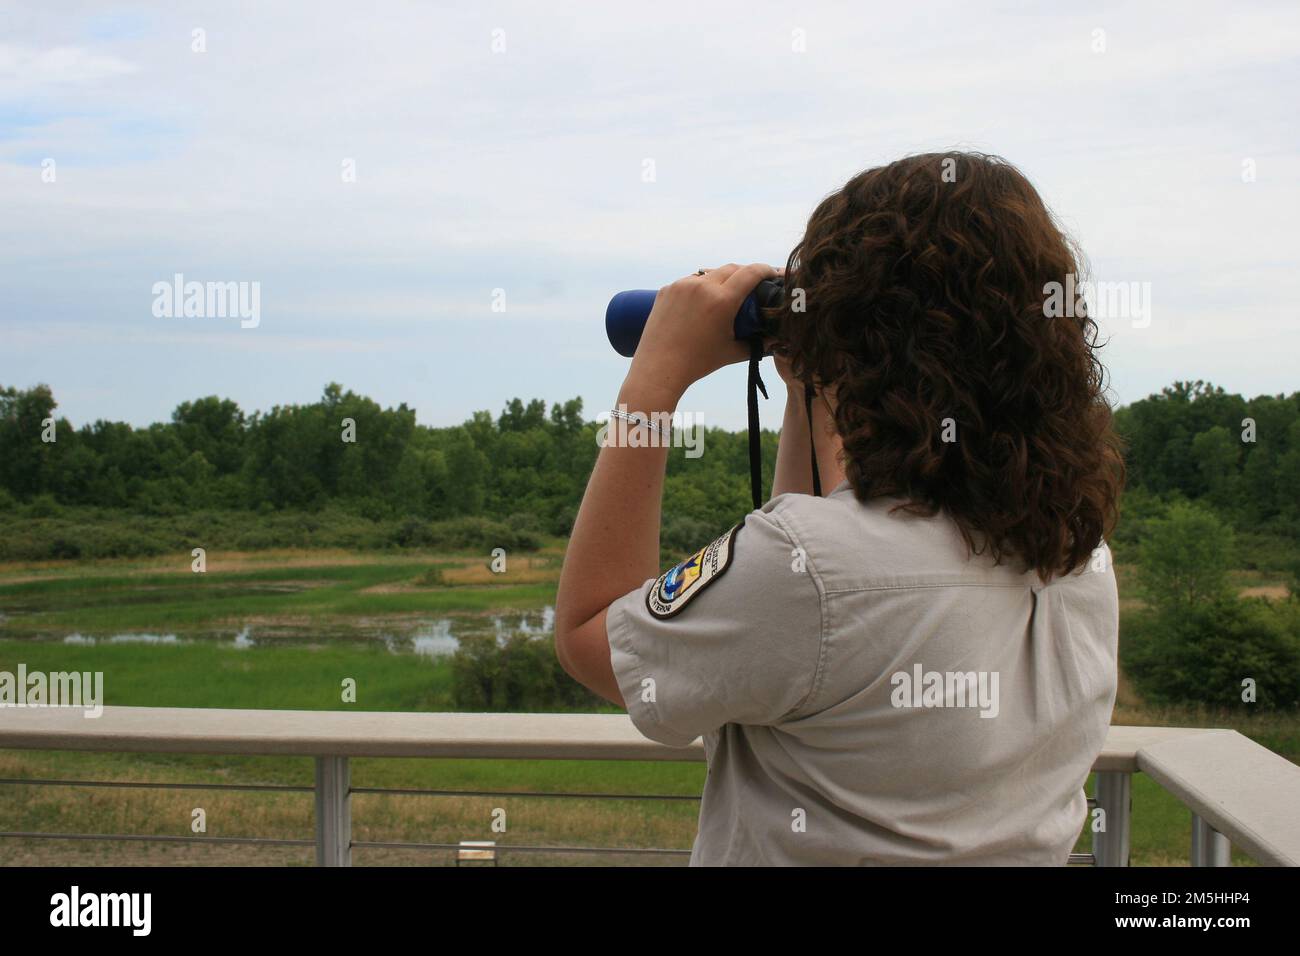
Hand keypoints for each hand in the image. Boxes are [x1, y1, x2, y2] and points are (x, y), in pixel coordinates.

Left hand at [624, 263, 777, 402]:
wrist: (659, 368)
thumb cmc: (697, 363)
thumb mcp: (732, 352)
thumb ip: (757, 345)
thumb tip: (775, 341)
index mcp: (722, 301)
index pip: (751, 272)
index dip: (766, 270)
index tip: (772, 274)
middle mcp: (702, 287)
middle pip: (732, 268)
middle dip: (745, 273)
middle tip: (752, 285)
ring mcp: (682, 286)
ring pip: (709, 273)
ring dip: (721, 279)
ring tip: (725, 294)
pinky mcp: (667, 290)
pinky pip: (689, 281)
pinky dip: (700, 287)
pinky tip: (702, 300)